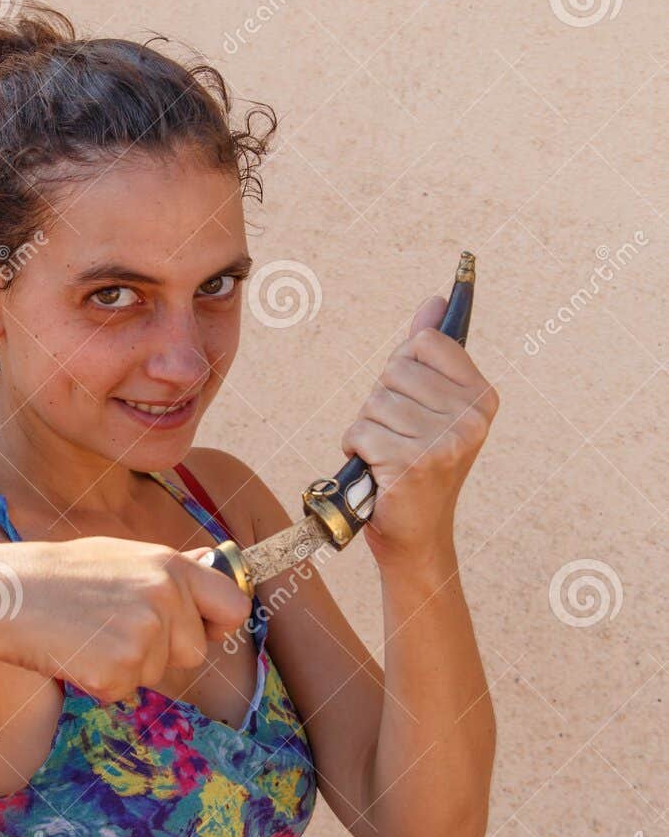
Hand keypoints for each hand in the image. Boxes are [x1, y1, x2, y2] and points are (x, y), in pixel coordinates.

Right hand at [0, 535, 250, 703]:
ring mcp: (144, 635)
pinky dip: (101, 682)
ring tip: (89, 634)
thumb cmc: (60, 574)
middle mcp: (165, 597)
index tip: (202, 628)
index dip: (219, 623)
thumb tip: (214, 562)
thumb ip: (170, 568)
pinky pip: (124, 691)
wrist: (4, 595)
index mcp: (170, 566)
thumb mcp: (121, 555)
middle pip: (195, 651)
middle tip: (114, 628)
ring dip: (129, 666)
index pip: (234, 605)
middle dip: (164, 651)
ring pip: (158, 673)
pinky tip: (74, 653)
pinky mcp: (118, 670)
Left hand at [339, 294, 498, 569]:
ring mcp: (445, 441)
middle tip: (398, 437)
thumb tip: (434, 301)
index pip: (422, 344)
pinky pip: (359, 431)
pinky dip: (355, 449)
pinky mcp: (413, 464)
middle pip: (394, 371)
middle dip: (382, 402)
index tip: (413, 402)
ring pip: (374, 402)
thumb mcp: (430, 406)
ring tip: (387, 454)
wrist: (417, 535)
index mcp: (482, 397)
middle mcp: (471, 417)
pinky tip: (375, 471)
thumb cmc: (418, 465)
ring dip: (367, 428)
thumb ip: (431, 353)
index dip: (402, 371)